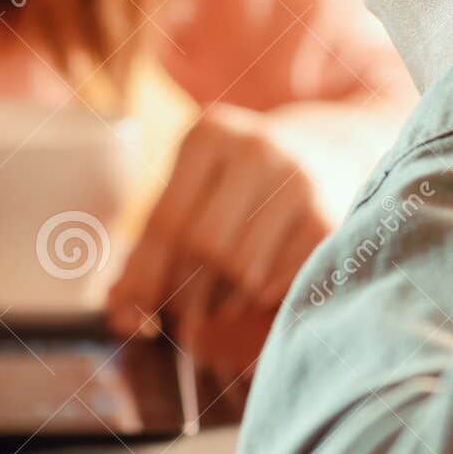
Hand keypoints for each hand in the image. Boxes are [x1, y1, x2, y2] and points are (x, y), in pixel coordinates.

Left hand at [106, 105, 336, 374]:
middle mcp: (256, 148)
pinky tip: (260, 292)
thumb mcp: (196, 193)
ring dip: (225, 304)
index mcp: (210, 134)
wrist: (333, 153)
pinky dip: (263, 302)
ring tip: (223, 303)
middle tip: (184, 319)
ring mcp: (300, 181)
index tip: (132, 318)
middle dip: (187, 293)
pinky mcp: (331, 219)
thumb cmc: (242, 187)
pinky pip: (281, 283)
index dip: (146, 278)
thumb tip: (119, 315)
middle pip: (204, 248)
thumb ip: (151, 250)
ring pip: (243, 271)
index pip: (166, 222)